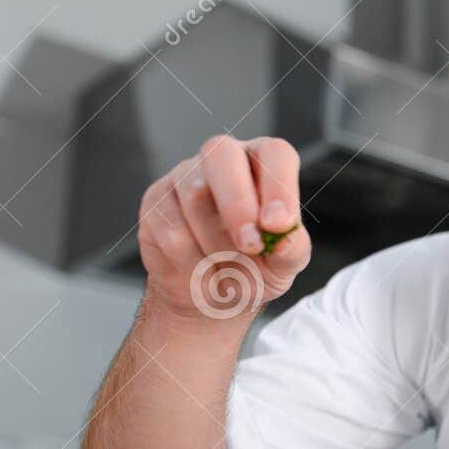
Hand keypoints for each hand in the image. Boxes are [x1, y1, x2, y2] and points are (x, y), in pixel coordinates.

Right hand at [136, 134, 311, 321]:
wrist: (211, 294)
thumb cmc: (255, 268)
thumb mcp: (283, 264)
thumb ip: (291, 248)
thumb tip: (285, 236)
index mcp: (263, 165)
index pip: (275, 154)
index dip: (278, 185)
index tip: (279, 224)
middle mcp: (224, 160)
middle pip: (222, 154)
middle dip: (237, 202)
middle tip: (250, 245)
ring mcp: (184, 176)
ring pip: (194, 195)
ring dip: (217, 245)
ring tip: (230, 271)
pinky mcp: (156, 201)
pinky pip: (171, 227)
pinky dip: (192, 260)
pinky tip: (203, 271)